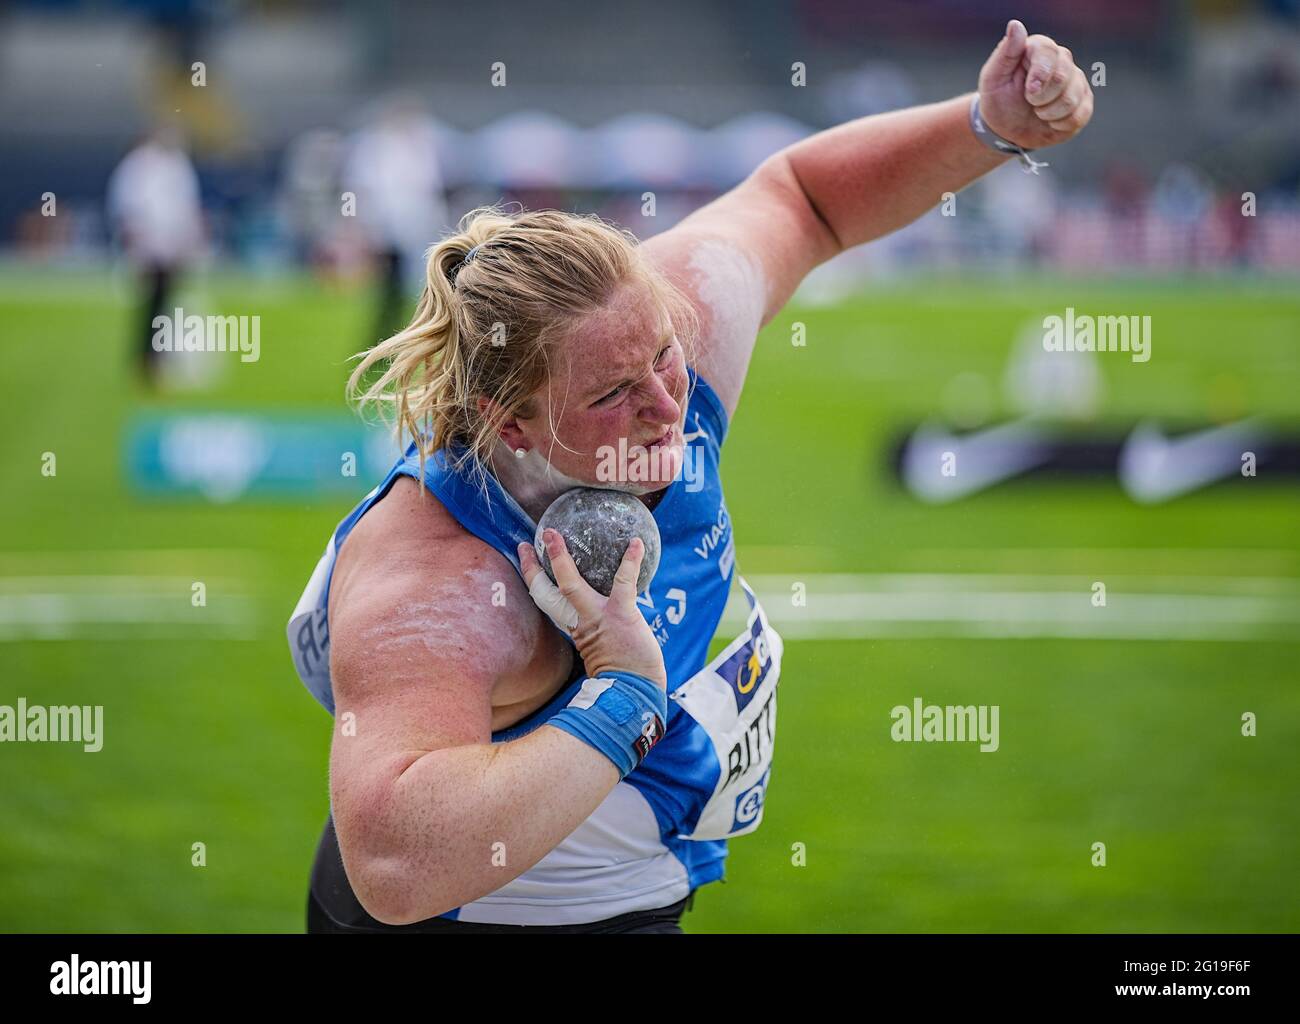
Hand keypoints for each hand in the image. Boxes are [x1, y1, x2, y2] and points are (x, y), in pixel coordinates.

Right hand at [518, 529, 666, 687]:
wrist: (636, 691)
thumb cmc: (624, 671)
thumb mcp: (601, 648)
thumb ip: (596, 628)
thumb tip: (601, 611)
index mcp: (574, 626)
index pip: (546, 599)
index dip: (532, 575)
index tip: (524, 554)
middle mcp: (580, 620)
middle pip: (548, 592)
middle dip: (534, 566)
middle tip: (532, 539)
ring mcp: (598, 616)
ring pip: (571, 586)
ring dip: (560, 559)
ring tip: (553, 535)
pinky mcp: (621, 614)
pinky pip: (623, 583)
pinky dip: (630, 561)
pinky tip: (635, 542)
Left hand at [977, 19, 1093, 149]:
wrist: (1007, 128)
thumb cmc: (999, 99)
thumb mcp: (993, 78)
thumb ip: (1005, 53)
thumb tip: (1015, 25)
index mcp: (1040, 49)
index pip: (1049, 54)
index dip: (1040, 76)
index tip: (1029, 92)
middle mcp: (1062, 60)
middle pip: (1063, 77)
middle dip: (1041, 99)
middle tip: (1029, 103)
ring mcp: (1076, 80)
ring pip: (1072, 98)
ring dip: (1048, 113)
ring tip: (1037, 112)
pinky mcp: (1084, 102)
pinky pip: (1080, 115)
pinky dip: (1060, 124)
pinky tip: (1050, 121)